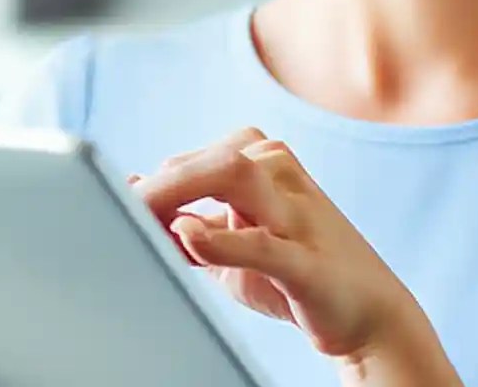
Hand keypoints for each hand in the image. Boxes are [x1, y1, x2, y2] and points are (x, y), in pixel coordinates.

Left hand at [131, 128, 423, 358]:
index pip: (192, 163)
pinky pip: (263, 242)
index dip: (149, 188)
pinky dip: (222, 238)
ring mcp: (299, 214)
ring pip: (236, 178)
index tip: (109, 211)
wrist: (368, 317)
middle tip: (115, 214)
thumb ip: (189, 223)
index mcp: (264, 161)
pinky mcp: (310, 261)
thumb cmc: (294, 276)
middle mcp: (283, 175)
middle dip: (157, 187)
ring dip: (178, 194)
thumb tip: (134, 194)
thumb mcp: (234, 246)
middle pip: (211, 160)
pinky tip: (188, 235)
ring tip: (141, 216)